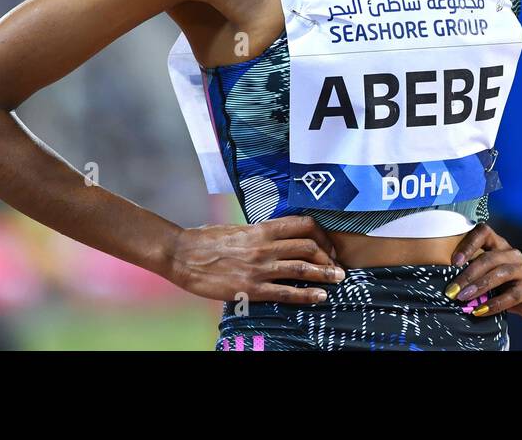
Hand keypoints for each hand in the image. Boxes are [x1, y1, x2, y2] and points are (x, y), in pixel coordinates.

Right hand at [165, 215, 346, 304]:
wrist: (182, 254)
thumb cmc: (206, 240)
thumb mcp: (238, 229)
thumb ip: (259, 233)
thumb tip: (276, 238)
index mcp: (261, 228)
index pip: (303, 225)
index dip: (322, 235)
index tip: (328, 245)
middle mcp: (265, 246)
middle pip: (308, 246)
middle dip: (328, 257)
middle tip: (338, 265)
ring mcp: (259, 268)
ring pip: (302, 268)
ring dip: (325, 274)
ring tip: (339, 279)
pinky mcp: (250, 288)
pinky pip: (285, 293)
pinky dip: (306, 294)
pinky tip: (320, 297)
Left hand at [443, 223, 521, 320]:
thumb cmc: (508, 282)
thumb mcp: (492, 272)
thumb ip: (475, 273)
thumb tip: (448, 286)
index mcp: (500, 245)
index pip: (484, 232)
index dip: (468, 244)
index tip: (453, 261)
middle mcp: (512, 254)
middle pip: (488, 258)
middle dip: (467, 274)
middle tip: (452, 289)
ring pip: (500, 274)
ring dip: (479, 286)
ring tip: (463, 298)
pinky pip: (510, 296)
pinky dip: (493, 304)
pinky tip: (479, 311)